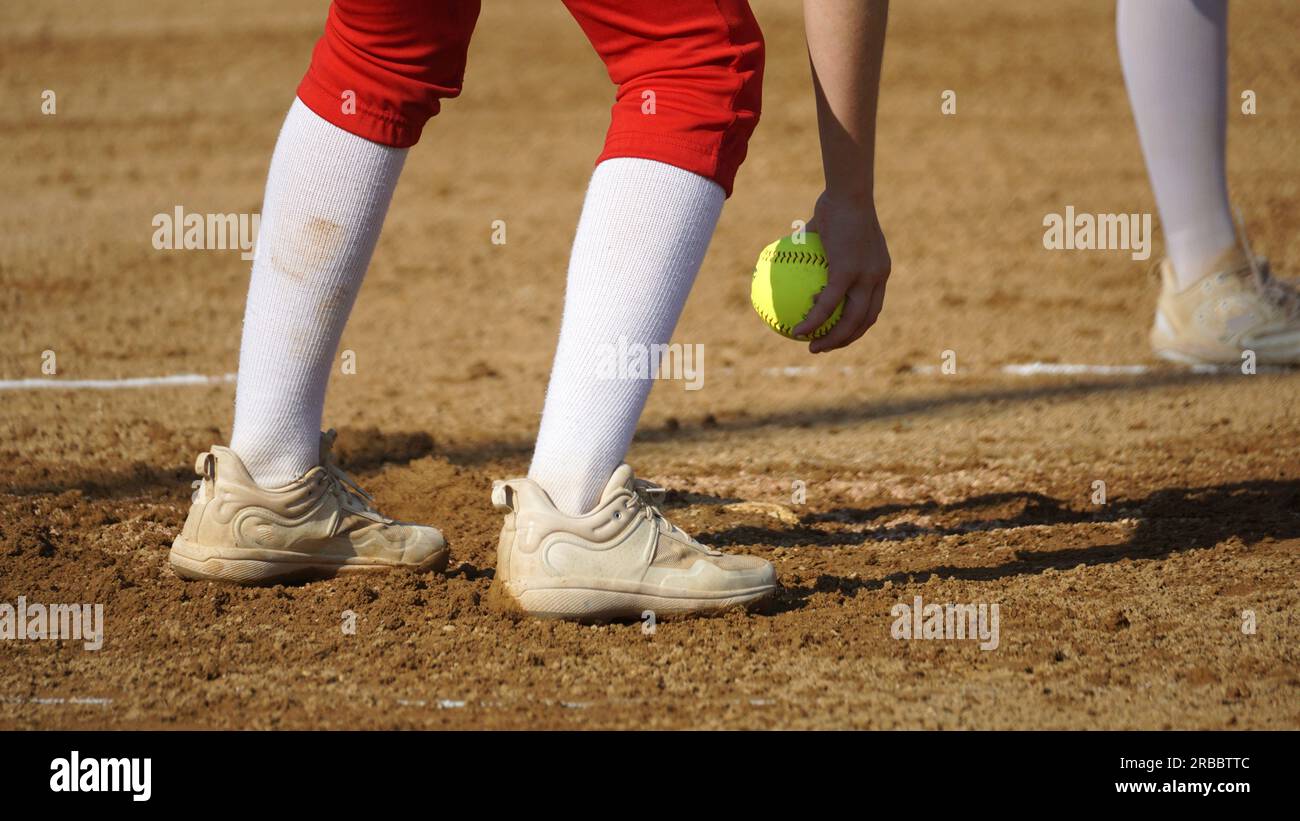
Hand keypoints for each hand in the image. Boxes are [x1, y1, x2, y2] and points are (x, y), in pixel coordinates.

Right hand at [792, 191, 890, 352]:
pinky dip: (814, 321)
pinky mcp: (848, 272)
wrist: (846, 190)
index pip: (873, 305)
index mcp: (878, 269)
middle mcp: (877, 277)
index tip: (838, 332)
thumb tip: (792, 253)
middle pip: (866, 320)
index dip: (858, 324)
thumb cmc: (835, 202)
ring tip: (812, 346)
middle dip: (846, 339)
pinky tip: (799, 329)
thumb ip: (815, 244)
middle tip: (824, 346)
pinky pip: (828, 305)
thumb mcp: (826, 226)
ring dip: (832, 339)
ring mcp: (865, 276)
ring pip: (851, 321)